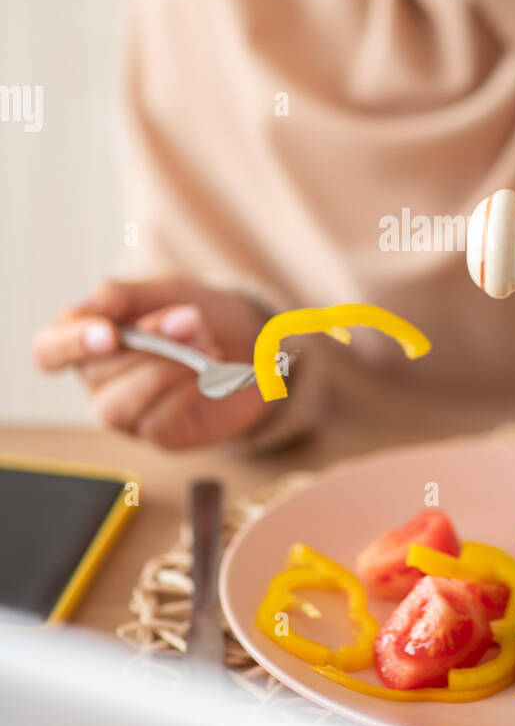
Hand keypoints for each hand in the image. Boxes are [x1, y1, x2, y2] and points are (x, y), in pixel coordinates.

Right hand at [32, 277, 269, 447]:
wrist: (254, 342)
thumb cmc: (200, 315)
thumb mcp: (167, 291)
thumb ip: (125, 296)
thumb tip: (89, 305)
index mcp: (88, 339)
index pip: (48, 351)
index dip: (69, 345)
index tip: (108, 333)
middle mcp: (99, 380)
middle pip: (95, 373)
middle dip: (149, 344)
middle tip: (193, 321)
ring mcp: (127, 411)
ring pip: (119, 404)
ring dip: (166, 370)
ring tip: (207, 346)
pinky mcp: (159, 434)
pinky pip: (156, 421)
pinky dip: (186, 393)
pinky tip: (211, 374)